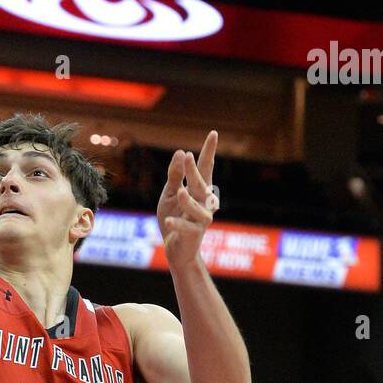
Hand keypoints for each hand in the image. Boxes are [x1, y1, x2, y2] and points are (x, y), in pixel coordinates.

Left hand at [157, 130, 219, 268]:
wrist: (176, 250)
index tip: (214, 133)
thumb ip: (174, 177)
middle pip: (201, 184)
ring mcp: (201, 219)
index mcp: (198, 190)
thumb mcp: (169, 195)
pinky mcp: (194, 234)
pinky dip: (178, 224)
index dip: (209, 151)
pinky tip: (169, 220)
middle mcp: (204, 203)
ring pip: (197, 208)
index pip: (205, 168)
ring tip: (180, 192)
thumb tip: (180, 153)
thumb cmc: (174, 218)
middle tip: (186, 157)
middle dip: (194, 172)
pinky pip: (186, 228)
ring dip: (188, 201)